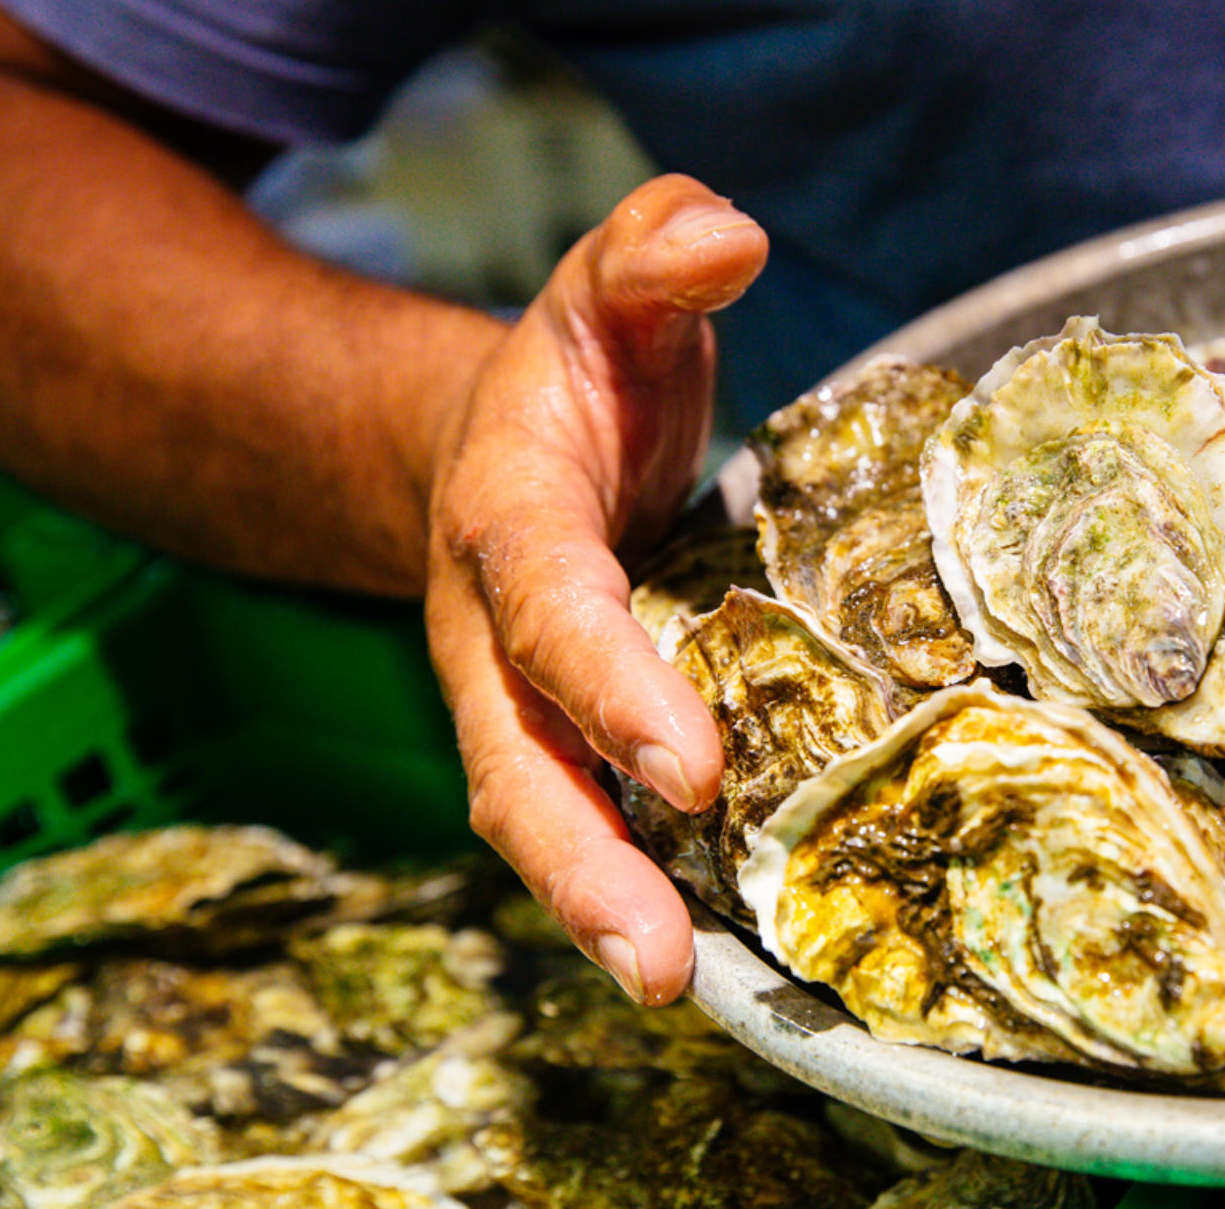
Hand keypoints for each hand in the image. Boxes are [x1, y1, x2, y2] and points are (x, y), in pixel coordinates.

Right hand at [424, 175, 767, 1003]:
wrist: (495, 447)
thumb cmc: (577, 377)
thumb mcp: (611, 292)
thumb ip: (653, 253)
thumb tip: (729, 234)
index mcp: (511, 525)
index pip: (554, 613)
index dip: (611, 688)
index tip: (691, 767)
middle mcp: (499, 635)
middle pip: (516, 764)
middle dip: (577, 864)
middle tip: (653, 963)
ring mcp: (527, 702)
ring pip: (542, 815)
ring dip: (598, 909)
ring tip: (677, 990)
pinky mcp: (571, 740)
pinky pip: (593, 820)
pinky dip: (639, 889)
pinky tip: (720, 950)